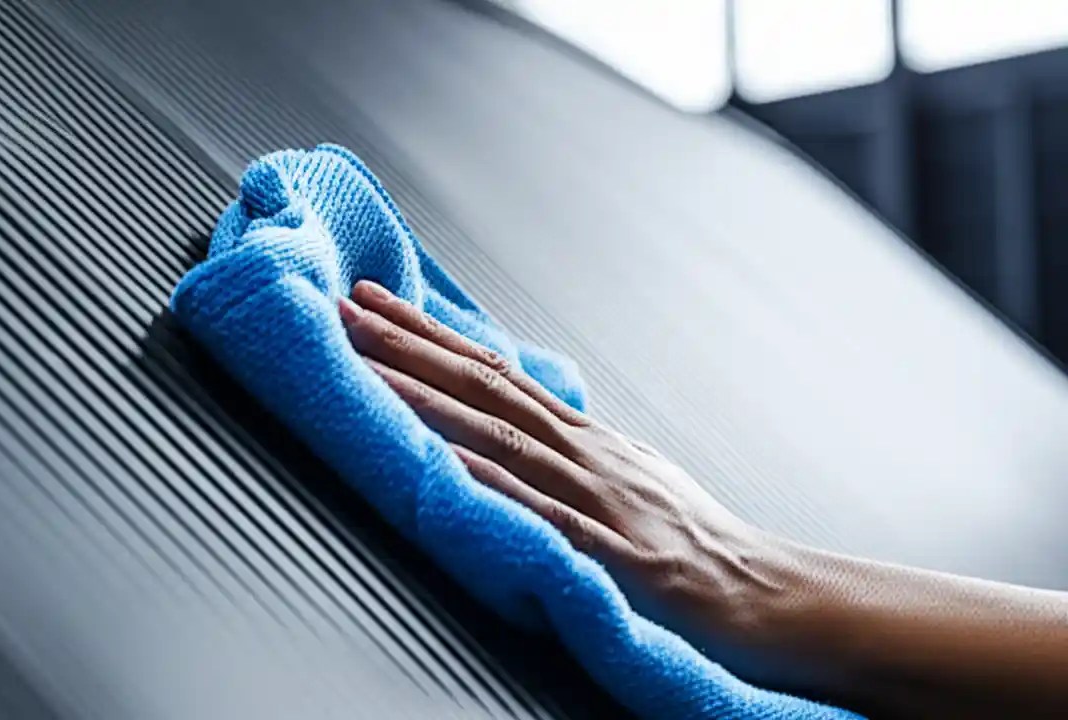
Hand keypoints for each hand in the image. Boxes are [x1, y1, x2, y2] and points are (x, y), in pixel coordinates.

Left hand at [338, 281, 793, 663]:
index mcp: (585, 438)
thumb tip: (524, 418)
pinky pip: (549, 517)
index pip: (495, 371)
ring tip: (372, 372)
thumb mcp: (629, 474)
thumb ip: (572, 449)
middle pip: (489, 387)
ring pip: (506, 438)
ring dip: (433, 401)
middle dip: (412, 347)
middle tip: (349, 310)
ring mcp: (603, 500)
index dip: (431, 335)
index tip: (376, 300)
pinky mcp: (620, 557)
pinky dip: (497, 485)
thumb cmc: (695, 540)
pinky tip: (450, 463)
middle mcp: (588, 454)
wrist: (768, 591)